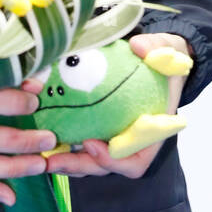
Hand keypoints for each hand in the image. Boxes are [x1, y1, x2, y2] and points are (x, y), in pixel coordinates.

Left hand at [40, 32, 191, 179]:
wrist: (161, 60)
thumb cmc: (166, 61)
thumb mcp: (167, 51)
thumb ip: (156, 47)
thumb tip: (138, 46)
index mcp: (153, 132)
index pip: (135, 161)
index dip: (113, 160)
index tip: (92, 143)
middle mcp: (133, 142)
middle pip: (106, 165)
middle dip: (80, 165)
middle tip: (54, 159)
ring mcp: (117, 137)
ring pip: (92, 161)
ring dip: (69, 162)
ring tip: (44, 157)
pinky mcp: (102, 128)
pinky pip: (84, 145)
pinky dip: (66, 147)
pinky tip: (45, 139)